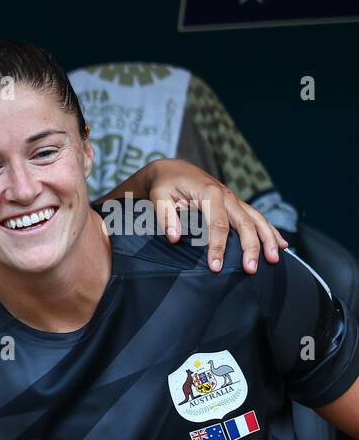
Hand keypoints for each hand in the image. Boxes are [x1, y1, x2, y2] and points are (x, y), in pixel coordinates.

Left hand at [143, 158, 286, 273]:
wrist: (174, 169)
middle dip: (250, 247)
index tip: (216, 267)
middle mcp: (227, 195)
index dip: (218, 246)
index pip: (218, 224)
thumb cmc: (165, 184)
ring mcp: (234, 200)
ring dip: (268, 240)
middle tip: (251, 270)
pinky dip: (270, 231)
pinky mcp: (236, 204)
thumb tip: (174, 238)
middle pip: (245, 223)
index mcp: (209, 193)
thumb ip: (166, 216)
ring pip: (257, 220)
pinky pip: (257, 218)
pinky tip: (281, 245)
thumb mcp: (158, 196)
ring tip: (274, 260)